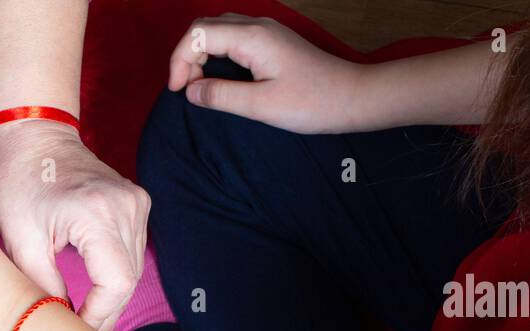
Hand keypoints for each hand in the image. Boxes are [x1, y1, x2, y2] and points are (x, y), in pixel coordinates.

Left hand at [0, 120, 149, 330]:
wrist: (33, 136)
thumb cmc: (18, 182)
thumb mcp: (21, 242)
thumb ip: (44, 286)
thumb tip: (61, 324)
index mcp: (95, 213)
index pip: (117, 284)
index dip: (99, 316)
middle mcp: (126, 205)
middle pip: (129, 280)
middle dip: (105, 312)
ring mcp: (136, 202)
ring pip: (134, 269)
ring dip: (112, 297)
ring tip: (85, 318)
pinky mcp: (137, 202)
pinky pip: (133, 252)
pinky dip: (116, 275)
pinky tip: (96, 292)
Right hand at [169, 15, 365, 132]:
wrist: (352, 97)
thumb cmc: (312, 103)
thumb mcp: (262, 106)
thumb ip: (222, 96)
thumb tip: (191, 91)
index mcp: (252, 38)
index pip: (198, 34)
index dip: (179, 60)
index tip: (178, 91)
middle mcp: (257, 27)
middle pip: (204, 27)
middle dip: (186, 56)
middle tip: (185, 89)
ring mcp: (265, 32)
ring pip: (217, 30)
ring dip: (200, 55)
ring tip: (198, 86)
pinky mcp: (271, 42)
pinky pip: (232, 38)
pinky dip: (215, 55)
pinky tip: (218, 79)